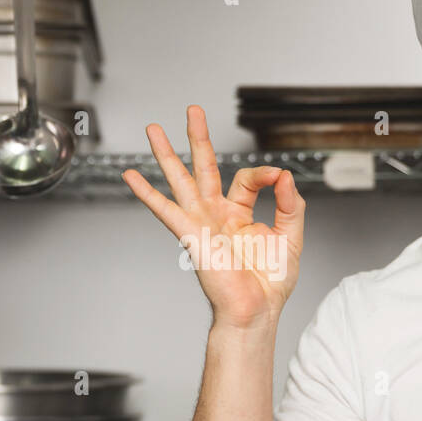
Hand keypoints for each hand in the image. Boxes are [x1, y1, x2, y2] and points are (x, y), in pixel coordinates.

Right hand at [122, 105, 304, 328]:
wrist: (256, 310)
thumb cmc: (269, 283)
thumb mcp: (290, 235)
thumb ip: (289, 202)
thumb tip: (284, 173)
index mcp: (239, 214)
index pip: (245, 178)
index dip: (264, 173)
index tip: (277, 178)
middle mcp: (216, 215)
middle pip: (204, 166)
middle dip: (197, 137)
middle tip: (192, 110)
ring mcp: (201, 223)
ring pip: (180, 180)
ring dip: (166, 154)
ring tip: (153, 129)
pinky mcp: (191, 235)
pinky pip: (165, 209)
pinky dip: (147, 193)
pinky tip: (131, 176)